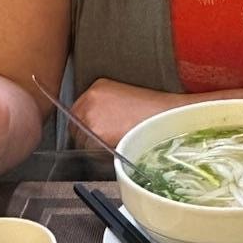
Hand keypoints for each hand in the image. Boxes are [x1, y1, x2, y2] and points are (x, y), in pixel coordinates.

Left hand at [67, 79, 187, 149]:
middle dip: (88, 137)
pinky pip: (90, 150)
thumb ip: (106, 108)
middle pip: (76, 126)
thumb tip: (97, 124)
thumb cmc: (152, 111)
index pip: (78, 112)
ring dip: (93, 147)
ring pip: (81, 140)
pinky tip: (116, 147)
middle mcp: (90, 99)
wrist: (166, 116)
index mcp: (97, 88)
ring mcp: (90, 115)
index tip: (94, 133)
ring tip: (114, 145)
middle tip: (106, 143)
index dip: (86, 126)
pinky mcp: (96, 131)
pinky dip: (100, 154)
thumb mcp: (125, 99)